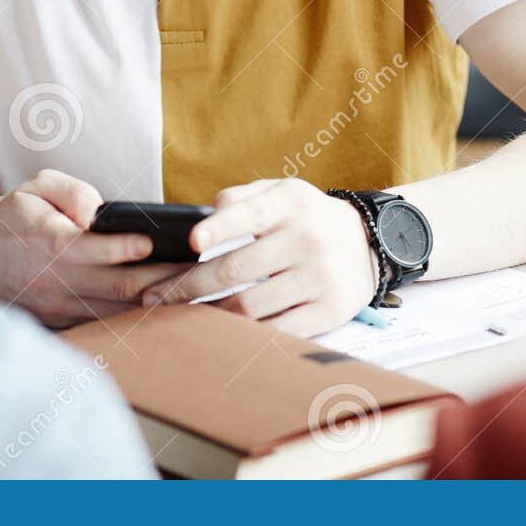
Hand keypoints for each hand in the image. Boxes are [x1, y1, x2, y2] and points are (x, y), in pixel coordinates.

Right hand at [0, 170, 185, 328]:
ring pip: (120, 313)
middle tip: (200, 271)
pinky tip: (177, 312)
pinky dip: (144, 322)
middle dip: (161, 280)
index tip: (153, 241)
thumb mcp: (35, 188)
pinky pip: (112, 326)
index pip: (91, 249)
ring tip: (201, 294)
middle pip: (116, 287)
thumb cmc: (15, 216)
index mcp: (50, 243)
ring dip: (160, 306)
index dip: (123, 248)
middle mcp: (58, 282)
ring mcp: (63, 309)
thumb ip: (69, 190)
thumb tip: (94, 211)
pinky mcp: (68, 325)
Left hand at [140, 178, 377, 337]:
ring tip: (183, 315)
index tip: (192, 242)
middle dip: (189, 286)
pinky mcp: (329, 311)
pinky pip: (277, 329)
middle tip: (156, 296)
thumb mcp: (283, 192)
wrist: (369, 242)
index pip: (250, 215)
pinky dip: (244, 333)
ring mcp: (320, 278)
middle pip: (237, 270)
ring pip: (251, 305)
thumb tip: (205, 213)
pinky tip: (222, 330)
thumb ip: (242, 197)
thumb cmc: (308, 216)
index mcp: (292, 204)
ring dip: (210, 313)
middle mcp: (308, 239)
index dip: (219, 228)